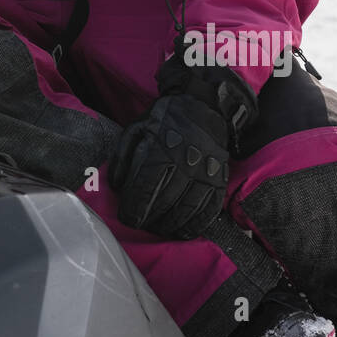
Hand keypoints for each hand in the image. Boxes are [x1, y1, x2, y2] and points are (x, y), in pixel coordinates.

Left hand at [109, 92, 229, 238]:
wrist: (203, 106)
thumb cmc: (165, 120)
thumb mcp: (137, 129)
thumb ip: (123, 157)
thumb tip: (116, 187)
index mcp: (162, 149)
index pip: (145, 188)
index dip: (134, 209)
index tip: (127, 218)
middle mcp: (186, 163)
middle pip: (165, 203)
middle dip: (149, 219)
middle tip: (140, 224)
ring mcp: (205, 172)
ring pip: (187, 210)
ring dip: (171, 225)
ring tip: (159, 228)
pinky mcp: (219, 179)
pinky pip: (209, 209)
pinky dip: (196, 224)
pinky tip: (184, 230)